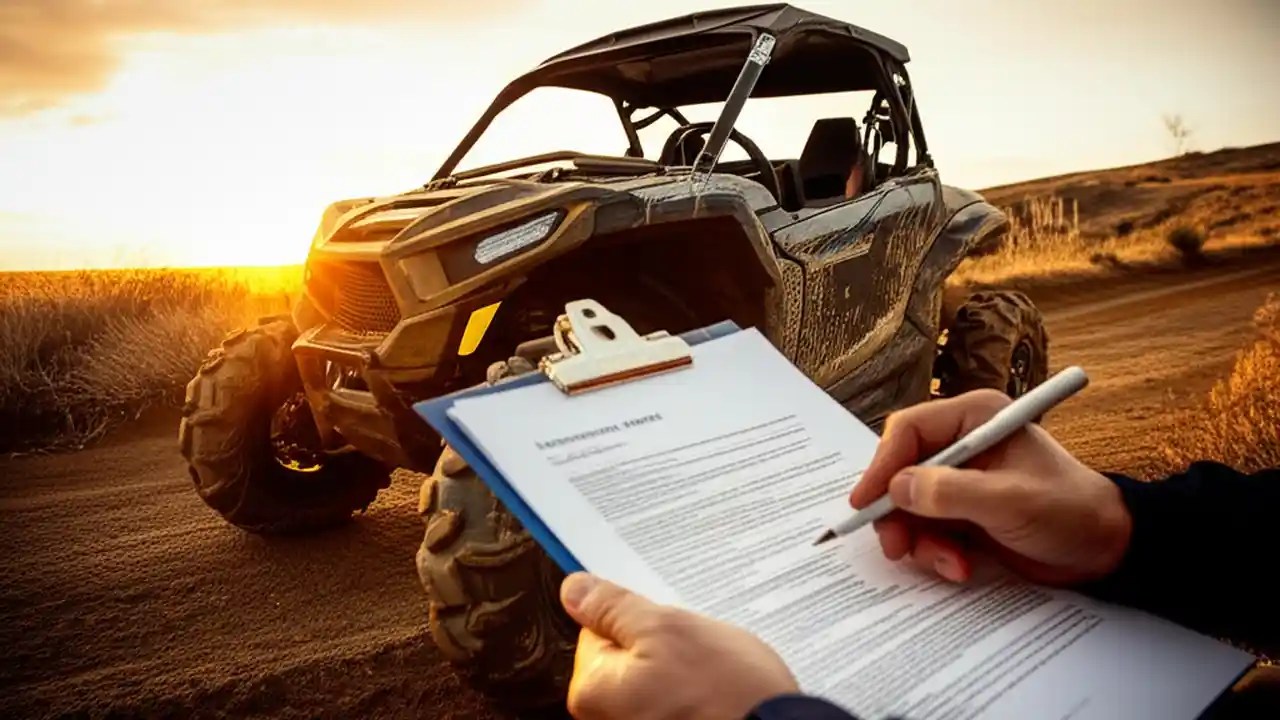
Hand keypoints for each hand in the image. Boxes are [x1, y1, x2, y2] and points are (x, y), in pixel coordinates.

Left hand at [559, 572, 798, 719]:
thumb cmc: (725, 693)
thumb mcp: (666, 629)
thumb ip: (613, 608)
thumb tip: (575, 590)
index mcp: (593, 691)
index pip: (596, 631)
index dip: (635, 619)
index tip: (664, 621)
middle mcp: (607, 719)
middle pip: (623, 658)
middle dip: (658, 645)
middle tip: (694, 649)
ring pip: (652, 678)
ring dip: (679, 668)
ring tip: (711, 671)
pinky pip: (671, 701)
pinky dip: (693, 691)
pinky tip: (716, 690)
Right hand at [849, 388, 1132, 585]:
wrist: (1105, 550)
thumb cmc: (1069, 511)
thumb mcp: (1010, 500)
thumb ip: (952, 493)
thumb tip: (898, 488)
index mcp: (975, 418)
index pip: (909, 431)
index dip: (883, 465)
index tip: (867, 502)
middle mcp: (962, 444)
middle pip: (900, 471)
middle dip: (897, 513)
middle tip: (897, 546)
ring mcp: (960, 480)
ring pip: (908, 507)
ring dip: (919, 540)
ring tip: (950, 562)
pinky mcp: (962, 512)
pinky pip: (926, 530)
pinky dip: (935, 552)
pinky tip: (962, 566)